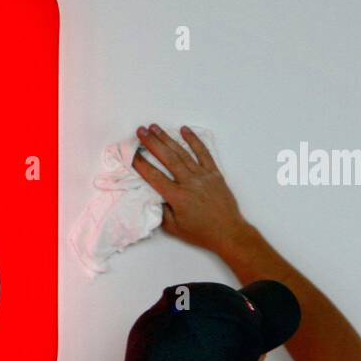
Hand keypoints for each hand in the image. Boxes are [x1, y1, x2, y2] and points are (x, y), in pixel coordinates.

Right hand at [131, 124, 251, 254]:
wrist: (228, 232)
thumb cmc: (200, 233)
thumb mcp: (174, 228)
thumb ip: (162, 211)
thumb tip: (153, 196)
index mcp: (178, 197)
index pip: (155, 177)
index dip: (141, 164)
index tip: (131, 154)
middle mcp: (190, 183)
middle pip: (168, 159)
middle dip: (152, 143)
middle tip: (141, 131)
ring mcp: (203, 176)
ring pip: (182, 153)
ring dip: (168, 139)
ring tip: (155, 127)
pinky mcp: (215, 173)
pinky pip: (204, 153)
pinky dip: (194, 140)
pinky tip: (184, 130)